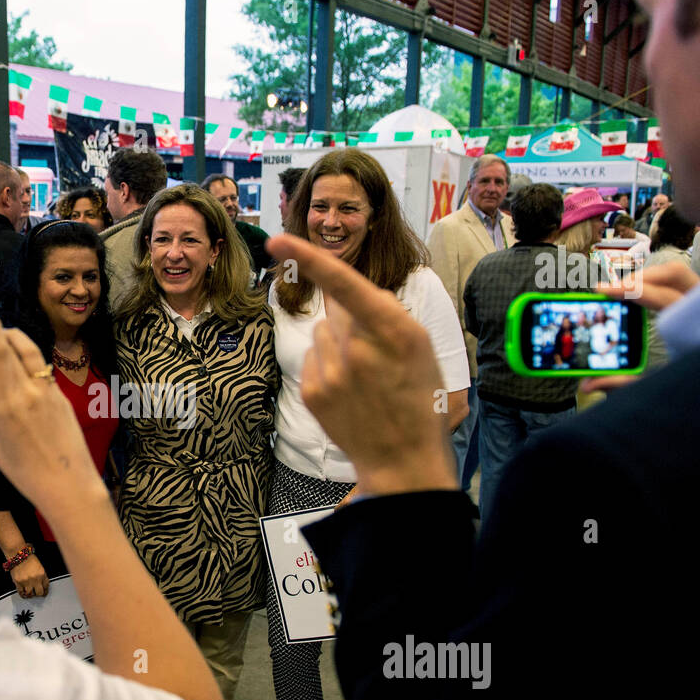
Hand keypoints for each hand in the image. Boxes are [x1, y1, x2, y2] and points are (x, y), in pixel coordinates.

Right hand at [0, 304, 106, 521]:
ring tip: (0, 340)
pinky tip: (17, 372)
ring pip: (31, 354)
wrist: (68, 485)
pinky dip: (26, 364)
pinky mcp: (61, 398)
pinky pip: (41, 371)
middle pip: (14, 346)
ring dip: (14, 341)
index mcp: (5, 403)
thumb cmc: (26, 473)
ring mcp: (48, 392)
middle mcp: (28, 391)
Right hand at [10, 554, 49, 597]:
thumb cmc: (28, 558)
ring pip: (30, 594)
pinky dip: (23, 594)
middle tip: (37, 593)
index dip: (45, 591)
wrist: (18, 554)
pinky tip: (24, 593)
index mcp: (42, 574)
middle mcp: (35, 579)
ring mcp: (26, 581)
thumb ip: (42, 576)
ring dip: (30, 594)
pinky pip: (21, 592)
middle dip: (38, 594)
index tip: (44, 592)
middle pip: (39, 593)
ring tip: (29, 592)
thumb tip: (42, 585)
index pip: (46, 586)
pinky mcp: (18, 582)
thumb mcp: (39, 566)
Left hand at [266, 234, 457, 498]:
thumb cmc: (420, 400)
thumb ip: (386, 313)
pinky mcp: (313, 392)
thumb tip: (350, 294)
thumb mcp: (421, 349)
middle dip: (349, 317)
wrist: (403, 459)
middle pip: (336, 308)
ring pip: (323, 333)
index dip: (309, 258)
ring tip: (364, 376)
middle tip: (376, 352)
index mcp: (394, 331)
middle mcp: (359, 348)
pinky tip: (349, 391)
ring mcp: (333, 373)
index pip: (344, 285)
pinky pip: (314, 358)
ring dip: (338, 344)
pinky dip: (328, 367)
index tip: (278, 240)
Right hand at [582, 262, 697, 394]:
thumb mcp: (657, 386)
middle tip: (611, 289)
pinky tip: (641, 296)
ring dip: (648, 278)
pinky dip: (658, 283)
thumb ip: (622, 383)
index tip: (602, 290)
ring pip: (678, 274)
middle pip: (673, 273)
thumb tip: (587, 385)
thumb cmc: (695, 385)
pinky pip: (682, 282)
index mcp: (694, 327)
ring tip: (623, 291)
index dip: (629, 289)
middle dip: (638, 277)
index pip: (660, 295)